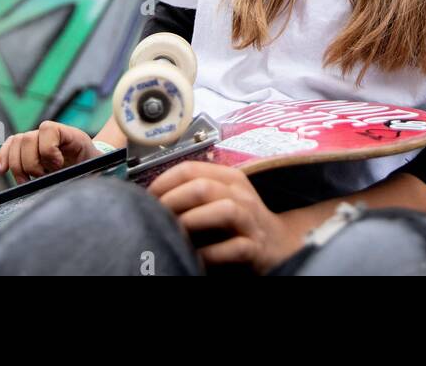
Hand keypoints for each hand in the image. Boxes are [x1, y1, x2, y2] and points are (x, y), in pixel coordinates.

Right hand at [0, 120, 99, 182]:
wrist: (90, 165)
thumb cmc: (91, 168)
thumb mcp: (90, 169)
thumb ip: (76, 170)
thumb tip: (54, 178)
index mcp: (69, 134)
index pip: (48, 129)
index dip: (48, 150)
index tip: (58, 166)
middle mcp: (50, 133)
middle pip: (26, 139)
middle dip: (31, 164)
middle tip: (43, 177)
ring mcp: (37, 139)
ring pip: (15, 144)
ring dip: (18, 166)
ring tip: (29, 181)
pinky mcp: (28, 149)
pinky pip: (9, 147)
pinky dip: (4, 158)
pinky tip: (2, 171)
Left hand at [147, 162, 307, 272]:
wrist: (278, 244)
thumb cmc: (239, 222)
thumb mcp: (220, 197)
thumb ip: (193, 193)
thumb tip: (150, 197)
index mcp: (229, 178)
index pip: (190, 169)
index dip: (164, 182)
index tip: (148, 197)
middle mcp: (241, 195)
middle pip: (204, 187)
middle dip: (173, 201)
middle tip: (156, 216)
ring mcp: (251, 222)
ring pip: (225, 210)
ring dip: (194, 221)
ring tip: (175, 232)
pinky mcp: (257, 249)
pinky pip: (235, 248)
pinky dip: (212, 253)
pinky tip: (196, 257)